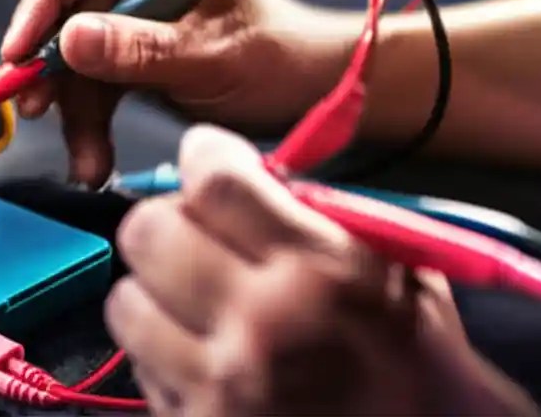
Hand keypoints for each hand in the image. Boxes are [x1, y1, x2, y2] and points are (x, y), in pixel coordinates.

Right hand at [1, 0, 355, 186]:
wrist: (316, 95)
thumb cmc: (279, 59)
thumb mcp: (209, 56)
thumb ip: (140, 49)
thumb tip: (68, 40)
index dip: (40, 5)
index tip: (18, 53)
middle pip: (70, 16)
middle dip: (55, 71)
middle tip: (35, 109)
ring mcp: (138, 17)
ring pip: (79, 61)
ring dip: (76, 113)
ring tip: (87, 162)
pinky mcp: (137, 56)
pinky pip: (98, 87)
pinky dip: (94, 125)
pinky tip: (96, 160)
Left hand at [104, 125, 538, 415]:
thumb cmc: (415, 360)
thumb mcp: (395, 267)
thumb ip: (316, 213)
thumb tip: (244, 170)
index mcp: (320, 270)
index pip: (213, 182)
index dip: (204, 157)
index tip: (210, 161)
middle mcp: (260, 324)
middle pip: (147, 231)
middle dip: (170, 222)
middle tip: (197, 235)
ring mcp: (219, 384)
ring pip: (126, 299)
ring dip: (156, 294)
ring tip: (197, 306)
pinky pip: (139, 364)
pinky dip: (163, 354)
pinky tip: (205, 359)